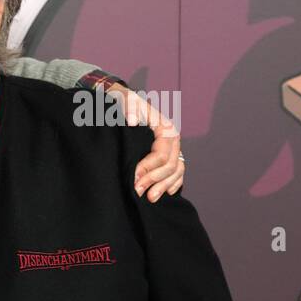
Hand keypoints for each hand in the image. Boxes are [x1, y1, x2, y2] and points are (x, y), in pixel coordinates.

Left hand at [107, 83, 183, 201]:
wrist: (123, 102)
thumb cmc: (124, 103)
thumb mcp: (125, 101)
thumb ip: (130, 109)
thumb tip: (134, 122)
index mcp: (165, 128)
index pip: (162, 153)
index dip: (148, 168)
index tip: (133, 178)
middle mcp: (172, 139)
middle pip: (170, 165)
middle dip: (154, 180)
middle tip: (137, 192)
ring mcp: (173, 148)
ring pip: (176, 170)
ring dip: (164, 186)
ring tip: (150, 199)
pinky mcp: (169, 154)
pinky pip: (178, 172)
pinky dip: (174, 183)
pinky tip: (167, 193)